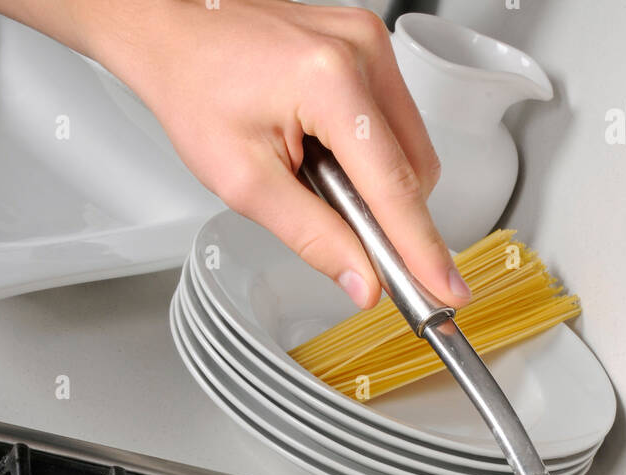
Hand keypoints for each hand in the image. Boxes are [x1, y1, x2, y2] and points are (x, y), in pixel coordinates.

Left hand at [0, 0, 468, 310]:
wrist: (176, 31)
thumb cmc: (197, 90)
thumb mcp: (246, 184)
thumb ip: (314, 238)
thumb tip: (365, 283)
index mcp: (330, 83)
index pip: (394, 188)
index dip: (422, 251)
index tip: (449, 292)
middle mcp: (361, 53)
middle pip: (414, 172)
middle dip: (386, 214)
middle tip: (331, 220)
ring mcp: (370, 44)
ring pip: (410, 150)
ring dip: (377, 184)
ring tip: (315, 171)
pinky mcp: (369, 47)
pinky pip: (395, 123)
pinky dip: (370, 154)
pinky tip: (326, 150)